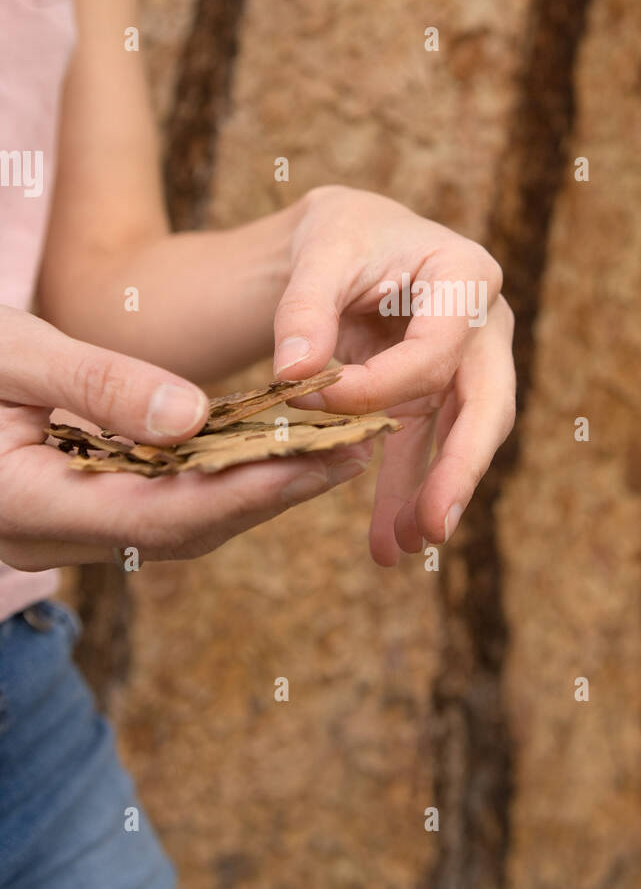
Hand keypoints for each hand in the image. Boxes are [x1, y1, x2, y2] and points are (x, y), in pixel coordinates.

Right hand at [0, 307, 370, 572]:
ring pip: (179, 521)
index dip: (251, 491)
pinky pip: (161, 502)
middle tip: (358, 449)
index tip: (326, 458)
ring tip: (335, 444)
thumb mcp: (8, 354)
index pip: (163, 513)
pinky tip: (268, 444)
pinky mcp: (77, 506)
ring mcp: (62, 528)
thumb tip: (194, 417)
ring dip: (256, 487)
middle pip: (185, 528)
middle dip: (273, 494)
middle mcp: (50, 535)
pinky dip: (218, 476)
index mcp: (25, 504)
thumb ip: (94, 387)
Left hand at [272, 186, 515, 565]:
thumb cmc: (341, 235)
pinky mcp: (439, 397)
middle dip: (459, 470)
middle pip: (486, 405)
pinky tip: (388, 543)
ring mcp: (468, 365)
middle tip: (432, 527)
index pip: (435, 352)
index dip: (378, 387)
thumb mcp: (318, 251)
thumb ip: (304, 308)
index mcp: (467, 277)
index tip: (310, 403)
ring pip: (464, 438)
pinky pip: (429, 449)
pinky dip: (408, 492)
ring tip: (404, 548)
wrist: (347, 239)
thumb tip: (293, 374)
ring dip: (434, 493)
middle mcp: (484, 325)